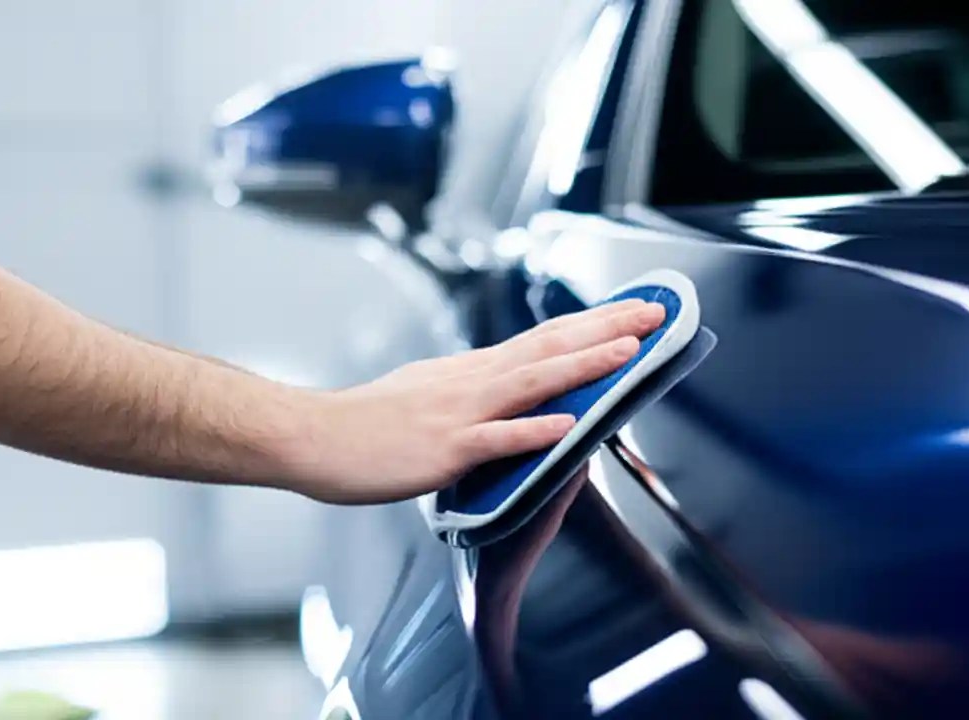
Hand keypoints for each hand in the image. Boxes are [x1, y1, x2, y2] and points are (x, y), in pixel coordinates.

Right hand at [286, 299, 664, 503]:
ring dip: (583, 366)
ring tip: (630, 352)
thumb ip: (468, 393)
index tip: (631, 312)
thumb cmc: (365, 424)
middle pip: (548, 348)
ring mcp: (459, 414)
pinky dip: (534, 431)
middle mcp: (471, 382)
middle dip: (606, 330)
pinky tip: (569, 425)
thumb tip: (503, 389)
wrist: (313, 437)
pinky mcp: (444, 450)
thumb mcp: (423, 393)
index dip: (590, 325)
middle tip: (655, 314)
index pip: (541, 340)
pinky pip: (496, 439)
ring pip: (531, 383)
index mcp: (469, 372)